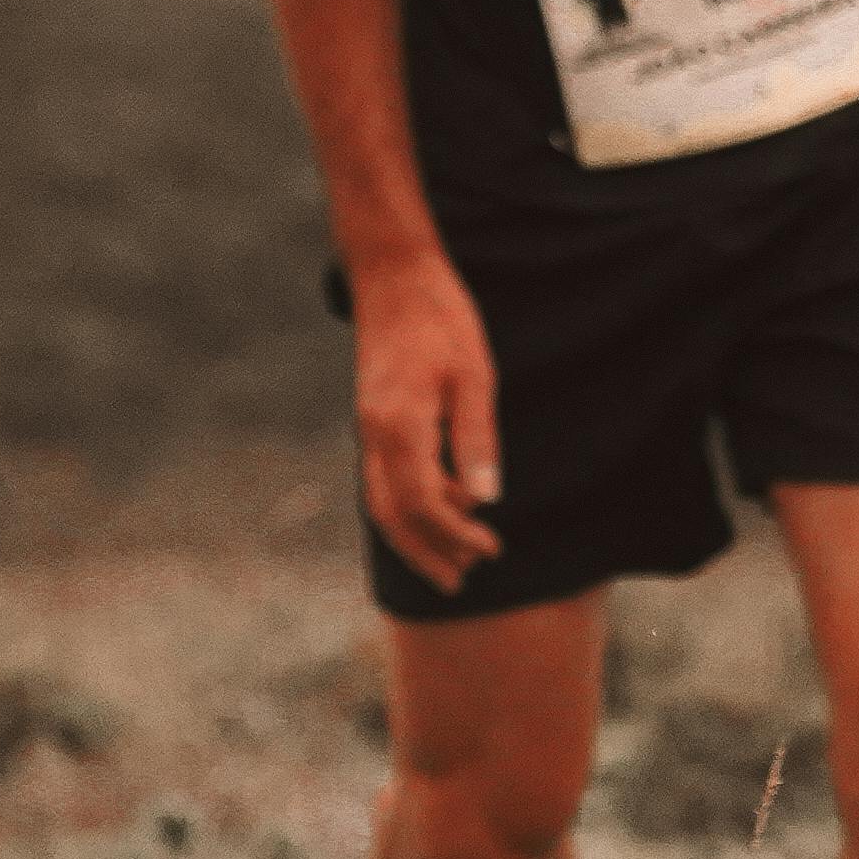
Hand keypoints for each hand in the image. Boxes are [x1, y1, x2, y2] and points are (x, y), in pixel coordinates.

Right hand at [347, 251, 503, 591]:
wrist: (394, 276)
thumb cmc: (441, 319)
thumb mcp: (474, 375)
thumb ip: (476, 439)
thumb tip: (484, 499)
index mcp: (400, 425)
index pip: (423, 504)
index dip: (454, 535)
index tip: (490, 549)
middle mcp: (375, 434)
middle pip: (393, 516)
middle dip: (427, 554)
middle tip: (463, 582)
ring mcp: (368, 428)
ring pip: (382, 502)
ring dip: (414, 538)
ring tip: (451, 562)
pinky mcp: (373, 420)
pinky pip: (382, 481)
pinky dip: (407, 509)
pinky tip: (438, 514)